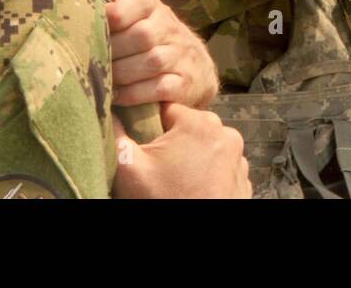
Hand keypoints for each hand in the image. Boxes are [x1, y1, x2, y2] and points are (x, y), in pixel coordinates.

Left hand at [88, 0, 219, 108]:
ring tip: (101, 81)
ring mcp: (179, 55)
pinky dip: (135, 94)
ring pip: (151, 62)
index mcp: (149, 4)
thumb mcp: (131, 3)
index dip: (106, 20)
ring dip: (121, 75)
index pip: (127, 7)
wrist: (195, 66)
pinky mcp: (185, 83)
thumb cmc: (150, 32)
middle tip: (89, 63)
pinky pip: (160, 88)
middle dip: (112, 52)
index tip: (85, 32)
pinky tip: (117, 97)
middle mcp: (168, 26)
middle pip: (140, 36)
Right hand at [112, 103, 250, 198]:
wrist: (194, 241)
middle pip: (188, 128)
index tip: (145, 145)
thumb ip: (116, 133)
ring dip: (192, 158)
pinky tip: (193, 188)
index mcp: (200, 124)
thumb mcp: (130, 167)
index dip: (151, 126)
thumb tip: (107, 110)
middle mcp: (227, 135)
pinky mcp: (243, 181)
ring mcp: (239, 160)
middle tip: (159, 168)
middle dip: (172, 143)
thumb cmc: (162, 200)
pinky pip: (220, 168)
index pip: (167, 110)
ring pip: (205, 148)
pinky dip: (207, 175)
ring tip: (176, 180)